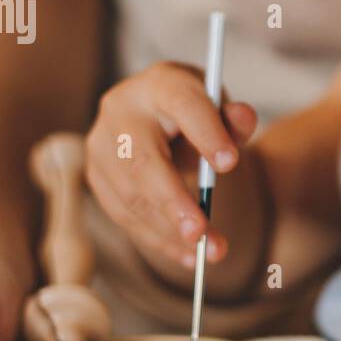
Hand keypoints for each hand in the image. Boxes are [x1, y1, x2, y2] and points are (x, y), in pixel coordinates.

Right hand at [85, 62, 256, 286]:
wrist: (158, 117)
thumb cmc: (195, 114)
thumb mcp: (219, 109)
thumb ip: (234, 119)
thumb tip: (244, 117)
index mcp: (160, 84)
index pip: (182, 105)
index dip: (206, 133)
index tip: (230, 164)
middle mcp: (122, 109)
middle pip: (144, 160)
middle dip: (174, 201)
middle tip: (201, 232)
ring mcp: (101, 144)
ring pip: (132, 196)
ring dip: (169, 231)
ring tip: (207, 252)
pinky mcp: (96, 176)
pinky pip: (124, 215)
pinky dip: (157, 239)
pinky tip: (187, 255)